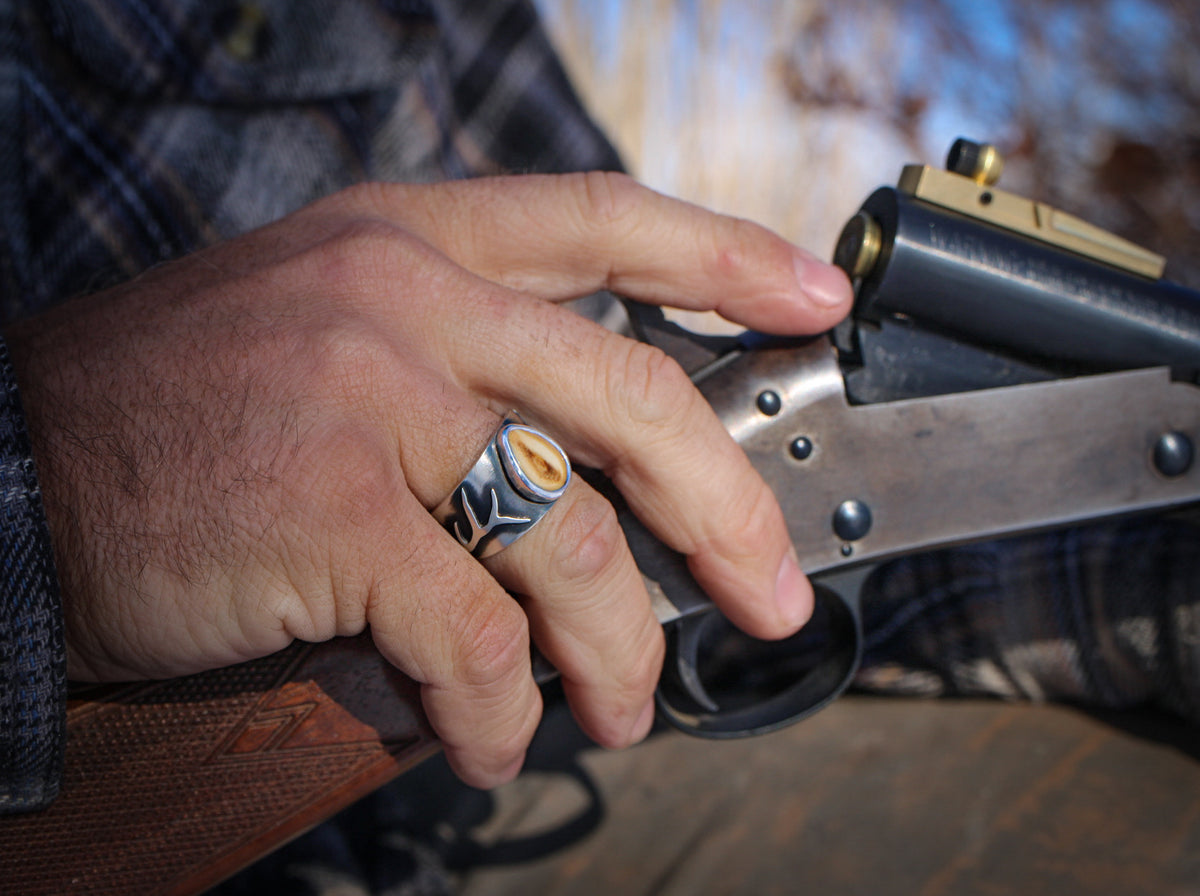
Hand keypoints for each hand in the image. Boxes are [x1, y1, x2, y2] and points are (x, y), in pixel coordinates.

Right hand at [4, 173, 851, 786]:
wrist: (27, 461)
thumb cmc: (191, 407)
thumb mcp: (333, 328)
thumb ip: (461, 362)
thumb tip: (594, 468)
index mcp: (416, 241)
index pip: (608, 219)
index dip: (727, 254)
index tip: (814, 299)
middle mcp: (405, 300)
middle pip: (634, 394)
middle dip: (728, 509)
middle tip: (769, 591)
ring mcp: (371, 399)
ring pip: (570, 537)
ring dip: (615, 647)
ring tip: (619, 707)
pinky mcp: (332, 511)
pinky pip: (472, 634)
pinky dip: (501, 710)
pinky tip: (493, 741)